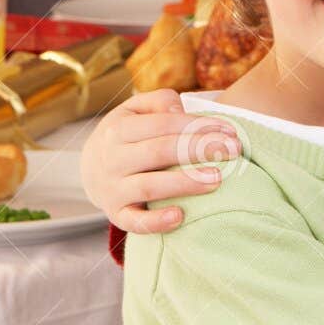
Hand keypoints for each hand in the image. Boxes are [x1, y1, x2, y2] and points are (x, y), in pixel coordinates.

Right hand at [79, 89, 238, 232]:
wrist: (89, 170)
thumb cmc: (126, 135)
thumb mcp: (135, 111)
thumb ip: (160, 102)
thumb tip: (181, 110)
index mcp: (118, 129)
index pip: (163, 123)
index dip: (198, 125)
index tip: (230, 131)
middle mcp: (112, 159)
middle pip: (160, 151)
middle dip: (200, 149)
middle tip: (234, 151)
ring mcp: (112, 189)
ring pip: (150, 187)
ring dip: (185, 183)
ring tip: (217, 179)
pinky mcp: (117, 215)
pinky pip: (135, 222)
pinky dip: (156, 222)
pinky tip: (181, 217)